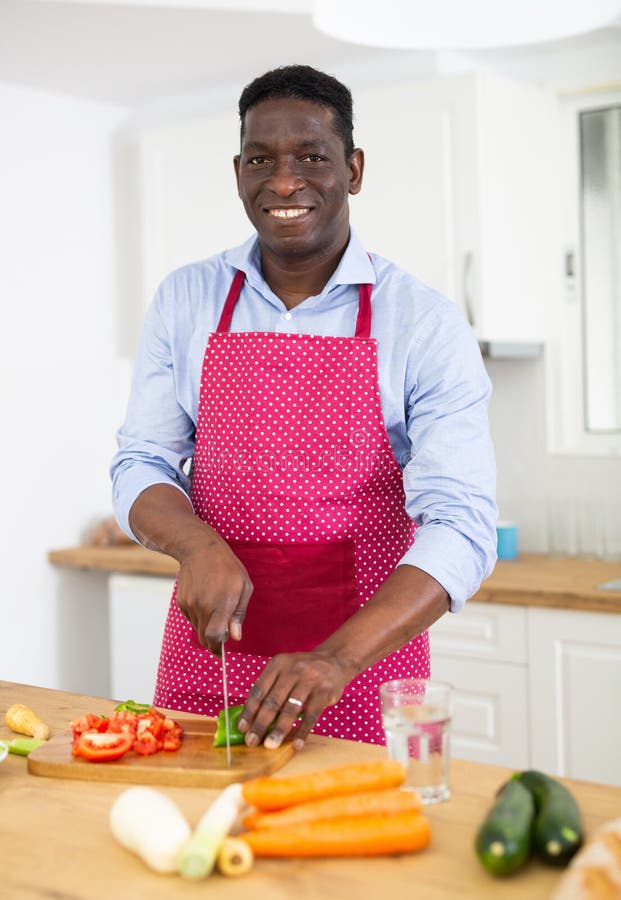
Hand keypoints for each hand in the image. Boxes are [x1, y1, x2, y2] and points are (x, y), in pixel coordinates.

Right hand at [175, 532, 252, 654]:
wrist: (200, 550)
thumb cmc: (228, 568)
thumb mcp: (244, 587)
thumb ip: (239, 615)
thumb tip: (235, 637)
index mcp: (220, 604)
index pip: (214, 637)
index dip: (218, 647)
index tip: (223, 651)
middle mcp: (202, 607)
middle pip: (205, 638)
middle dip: (214, 641)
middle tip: (223, 633)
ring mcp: (190, 604)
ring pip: (197, 629)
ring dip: (207, 628)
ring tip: (216, 609)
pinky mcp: (182, 602)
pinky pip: (191, 619)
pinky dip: (199, 618)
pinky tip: (206, 601)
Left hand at [237, 651, 349, 750]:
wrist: (335, 661)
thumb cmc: (303, 671)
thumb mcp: (285, 670)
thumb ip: (271, 689)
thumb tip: (252, 718)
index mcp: (278, 664)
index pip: (259, 689)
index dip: (249, 710)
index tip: (242, 728)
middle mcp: (292, 669)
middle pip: (272, 701)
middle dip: (260, 724)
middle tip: (252, 741)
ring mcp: (310, 679)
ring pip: (290, 709)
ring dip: (279, 730)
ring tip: (270, 745)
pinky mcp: (324, 691)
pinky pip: (311, 715)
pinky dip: (302, 731)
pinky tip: (296, 744)